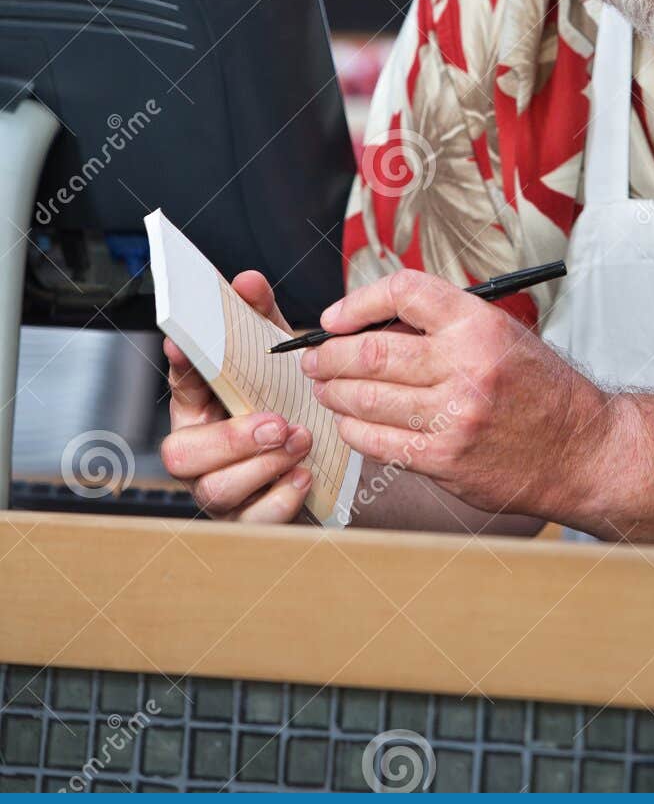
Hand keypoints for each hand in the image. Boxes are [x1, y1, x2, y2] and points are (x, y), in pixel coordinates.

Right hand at [160, 271, 314, 522]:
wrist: (324, 458)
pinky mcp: (249, 522)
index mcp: (200, 408)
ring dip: (263, 465)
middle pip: (180, 455)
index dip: (180, 368)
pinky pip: (254, 522)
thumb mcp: (278, 360)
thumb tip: (248, 281)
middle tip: (277, 422)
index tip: (184, 344)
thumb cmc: (287, 405)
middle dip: (229, 438)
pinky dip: (281, 499)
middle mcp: (201, 454)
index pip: (179, 386)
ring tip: (301, 440)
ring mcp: (221, 492)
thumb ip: (263, 319)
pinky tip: (304, 475)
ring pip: (216, 490)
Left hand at [300, 269, 614, 522]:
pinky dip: (353, 430)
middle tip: (314, 358)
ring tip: (324, 388)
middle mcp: (465, 366)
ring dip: (333, 393)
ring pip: (366, 398)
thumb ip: (443, 326)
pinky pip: (379, 442)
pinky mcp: (445, 459)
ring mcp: (453, 416)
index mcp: (478, 325)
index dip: (357, 302)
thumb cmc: (540, 389)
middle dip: (328, 356)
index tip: (335, 318)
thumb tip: (371, 325)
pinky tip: (349, 422)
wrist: (581, 449)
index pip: (403, 292)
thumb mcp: (501, 335)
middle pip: (370, 352)